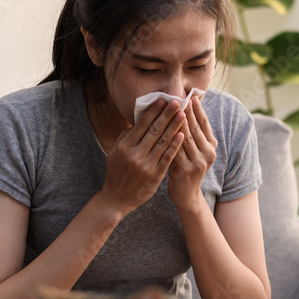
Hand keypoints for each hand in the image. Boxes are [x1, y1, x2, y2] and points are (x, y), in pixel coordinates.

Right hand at [98, 99, 184, 215]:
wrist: (117, 198)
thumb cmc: (116, 171)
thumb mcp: (115, 152)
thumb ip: (126, 136)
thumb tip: (139, 120)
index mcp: (125, 147)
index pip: (142, 125)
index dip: (154, 112)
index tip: (163, 100)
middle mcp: (135, 154)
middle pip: (155, 131)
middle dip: (167, 115)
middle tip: (177, 102)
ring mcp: (146, 165)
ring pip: (163, 142)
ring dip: (174, 127)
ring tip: (183, 114)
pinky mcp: (155, 175)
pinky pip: (167, 157)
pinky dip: (175, 145)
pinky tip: (182, 135)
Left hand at [167, 92, 216, 210]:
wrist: (186, 195)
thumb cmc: (186, 168)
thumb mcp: (194, 151)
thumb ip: (192, 134)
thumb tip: (184, 111)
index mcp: (211, 146)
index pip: (204, 123)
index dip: (197, 109)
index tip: (190, 96)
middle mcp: (208, 153)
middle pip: (195, 127)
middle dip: (186, 111)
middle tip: (178, 97)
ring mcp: (199, 161)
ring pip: (186, 136)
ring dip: (177, 121)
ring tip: (169, 108)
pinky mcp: (188, 169)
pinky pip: (176, 149)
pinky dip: (169, 138)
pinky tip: (162, 128)